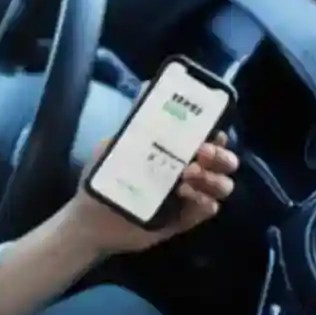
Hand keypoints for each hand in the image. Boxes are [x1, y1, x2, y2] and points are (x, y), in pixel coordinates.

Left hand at [63, 130, 239, 255]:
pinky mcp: (185, 219)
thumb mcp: (111, 147)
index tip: (212, 133)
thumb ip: (130, 126)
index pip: (209, 140)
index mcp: (175, 152)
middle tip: (201, 154)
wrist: (90, 220)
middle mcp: (188, 172)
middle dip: (220, 157)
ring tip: (186, 177)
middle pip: (225, 163)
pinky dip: (204, 202)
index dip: (217, 136)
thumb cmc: (102, 180)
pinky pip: (208, 210)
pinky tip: (185, 196)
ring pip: (222, 186)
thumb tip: (144, 94)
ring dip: (212, 179)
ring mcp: (189, 197)